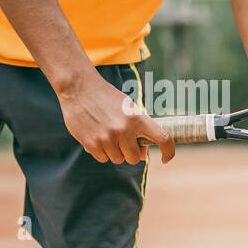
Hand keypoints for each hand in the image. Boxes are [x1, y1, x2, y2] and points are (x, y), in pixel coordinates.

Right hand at [59, 73, 174, 164]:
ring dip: (114, 151)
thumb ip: (138, 129)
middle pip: (134, 158)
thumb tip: (142, 155)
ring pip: (117, 159)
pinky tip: (96, 135)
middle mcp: (124, 130)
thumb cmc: (106, 98)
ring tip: (106, 133)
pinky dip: (100, 151)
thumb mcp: (127, 108)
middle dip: (130, 152)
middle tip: (122, 140)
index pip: (163, 138)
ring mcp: (107, 138)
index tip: (166, 159)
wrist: (78, 88)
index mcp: (137, 118)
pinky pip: (102, 158)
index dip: (169, 152)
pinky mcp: (92, 144)